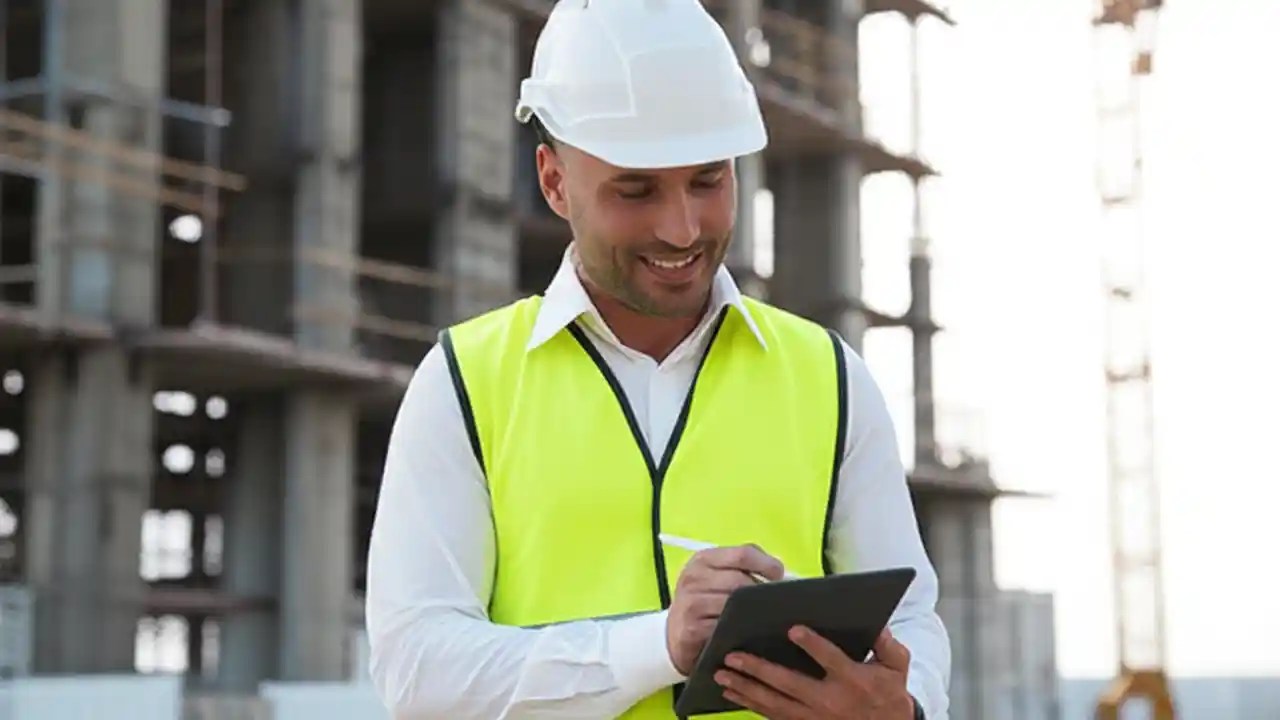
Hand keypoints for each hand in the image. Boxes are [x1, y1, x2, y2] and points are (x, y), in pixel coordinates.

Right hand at [665, 544, 785, 674]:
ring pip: (735, 606)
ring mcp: (691, 604)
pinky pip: (726, 628)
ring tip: (760, 620)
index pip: (744, 554)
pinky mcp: (691, 630)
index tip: (778, 577)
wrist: (675, 636)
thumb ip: (744, 569)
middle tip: (772, 605)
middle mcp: (694, 578)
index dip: (767, 565)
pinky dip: (740, 632)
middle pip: (741, 581)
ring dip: (753, 614)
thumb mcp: (716, 577)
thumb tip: (780, 575)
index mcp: (703, 559)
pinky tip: (745, 635)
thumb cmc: (705, 602)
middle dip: (761, 594)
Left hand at [713, 625, 914, 719]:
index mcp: (853, 680)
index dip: (813, 645)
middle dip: (759, 669)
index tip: (793, 629)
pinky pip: (772, 716)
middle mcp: (830, 700)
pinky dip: (750, 704)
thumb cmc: (889, 692)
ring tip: (722, 673)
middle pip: (790, 684)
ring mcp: (814, 717)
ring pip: (774, 703)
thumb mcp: (896, 666)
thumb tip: (877, 624)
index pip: (831, 660)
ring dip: (746, 688)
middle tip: (734, 655)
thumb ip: (888, 645)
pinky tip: (731, 692)